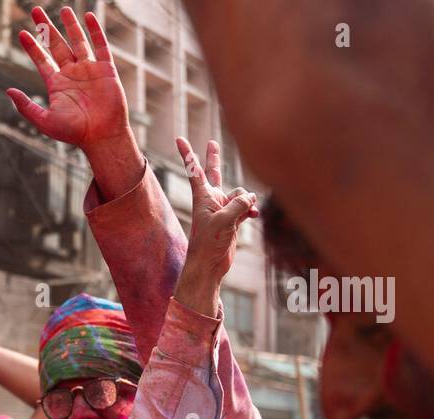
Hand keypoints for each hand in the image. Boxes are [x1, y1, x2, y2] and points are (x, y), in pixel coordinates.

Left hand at [7, 7, 129, 150]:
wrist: (101, 136)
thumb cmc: (74, 132)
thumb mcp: (45, 121)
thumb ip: (26, 106)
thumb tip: (8, 91)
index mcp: (57, 84)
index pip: (42, 60)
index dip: (32, 47)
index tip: (22, 33)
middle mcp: (71, 74)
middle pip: (57, 45)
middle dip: (46, 28)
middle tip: (35, 10)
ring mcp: (89, 70)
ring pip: (78, 41)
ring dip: (70, 25)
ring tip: (62, 9)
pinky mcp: (106, 69)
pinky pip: (100, 46)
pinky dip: (95, 31)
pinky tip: (88, 16)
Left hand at [173, 136, 257, 315]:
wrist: (209, 266)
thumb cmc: (209, 244)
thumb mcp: (224, 221)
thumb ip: (239, 205)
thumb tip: (250, 197)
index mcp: (203, 197)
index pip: (194, 170)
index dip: (188, 154)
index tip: (179, 138)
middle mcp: (212, 200)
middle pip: (214, 173)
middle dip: (214, 159)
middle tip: (212, 142)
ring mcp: (223, 209)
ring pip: (239, 194)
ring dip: (246, 200)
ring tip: (249, 212)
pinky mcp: (232, 220)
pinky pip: (246, 207)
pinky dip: (251, 209)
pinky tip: (255, 216)